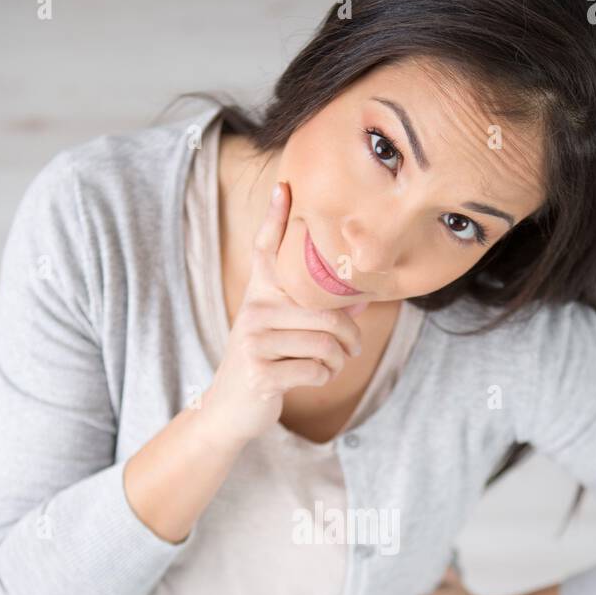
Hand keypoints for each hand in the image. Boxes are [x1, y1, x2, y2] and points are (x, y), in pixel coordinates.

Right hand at [202, 180, 366, 443]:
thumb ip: (320, 314)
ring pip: (325, 343)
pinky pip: (316, 369)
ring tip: (332, 365)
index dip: (275, 217)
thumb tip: (364, 299)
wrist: (231, 409)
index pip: (267, 249)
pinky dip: (325, 377)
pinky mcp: (261, 371)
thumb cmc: (266, 364)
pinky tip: (314, 378)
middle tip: (353, 348)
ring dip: (338, 361)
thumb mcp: (286, 334)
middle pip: (325, 313)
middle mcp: (253, 311)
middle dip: (349, 336)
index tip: (285, 185)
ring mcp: (255, 341)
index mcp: (259, 295)